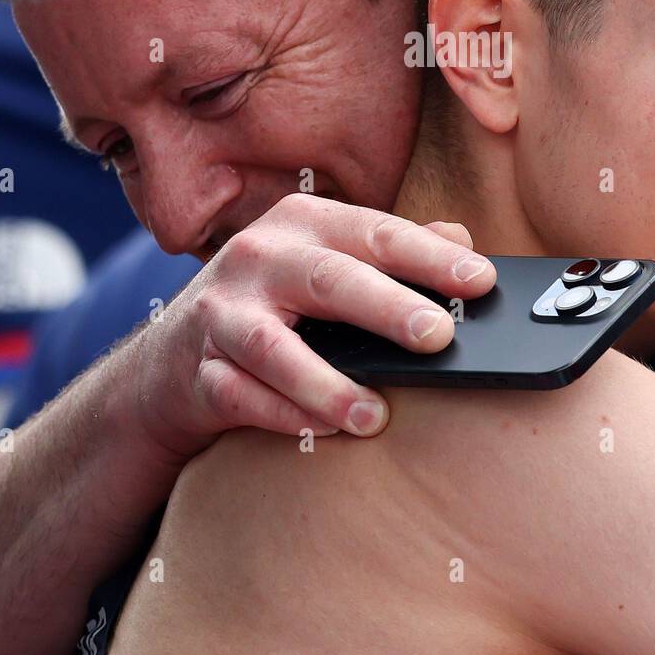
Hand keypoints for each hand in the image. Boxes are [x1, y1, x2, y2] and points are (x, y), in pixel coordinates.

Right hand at [128, 194, 494, 460]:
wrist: (172, 358)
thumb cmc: (277, 305)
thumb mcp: (330, 263)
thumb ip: (392, 252)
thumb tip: (462, 241)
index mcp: (304, 221)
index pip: (377, 233)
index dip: (431, 257)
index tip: (481, 282)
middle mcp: (259, 256)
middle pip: (328, 278)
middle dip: (386, 306)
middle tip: (438, 336)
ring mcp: (221, 313)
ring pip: (275, 347)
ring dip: (327, 383)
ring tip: (375, 415)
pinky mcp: (198, 371)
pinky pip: (240, 397)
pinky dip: (283, 416)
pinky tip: (321, 432)